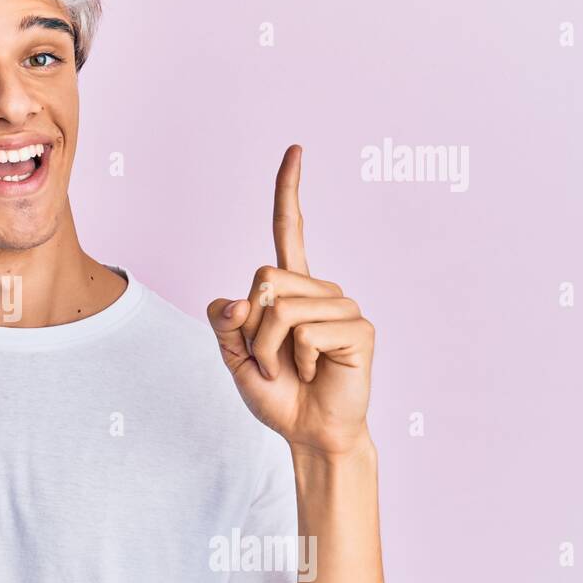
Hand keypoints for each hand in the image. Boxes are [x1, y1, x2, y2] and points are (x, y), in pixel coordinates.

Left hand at [207, 145, 374, 456]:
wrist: (308, 432)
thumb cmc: (276, 392)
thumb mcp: (232, 356)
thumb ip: (223, 322)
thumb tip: (241, 298)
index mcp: (290, 289)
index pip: (290, 231)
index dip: (289, 191)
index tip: (295, 150)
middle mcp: (319, 289)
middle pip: (263, 279)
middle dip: (251, 326)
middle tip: (268, 359)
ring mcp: (343, 305)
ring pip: (280, 307)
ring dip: (270, 348)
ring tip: (290, 369)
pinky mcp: (358, 328)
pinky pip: (305, 331)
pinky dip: (297, 359)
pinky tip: (313, 372)